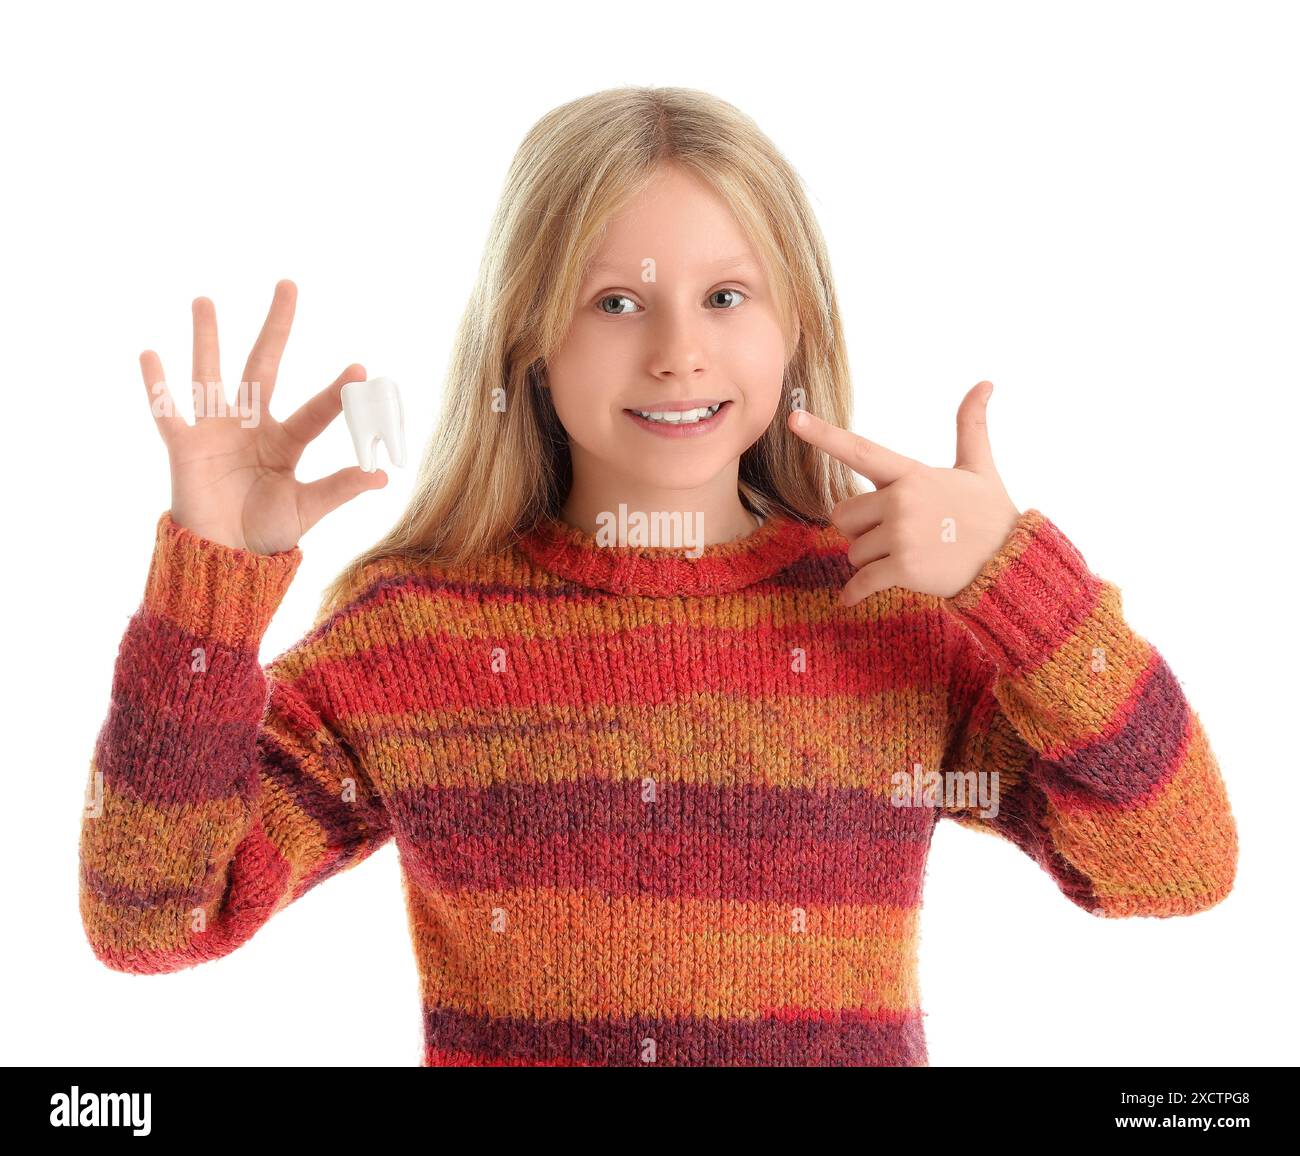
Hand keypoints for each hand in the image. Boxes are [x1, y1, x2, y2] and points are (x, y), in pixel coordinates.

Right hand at [142, 279, 385, 554]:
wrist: (224, 559)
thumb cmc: (267, 532)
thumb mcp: (306, 510)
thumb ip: (338, 489)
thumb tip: (380, 476)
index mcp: (287, 441)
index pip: (317, 410)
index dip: (337, 393)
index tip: (361, 369)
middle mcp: (252, 425)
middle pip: (266, 366)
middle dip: (277, 328)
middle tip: (288, 284)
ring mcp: (217, 431)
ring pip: (211, 374)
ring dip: (207, 338)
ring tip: (204, 299)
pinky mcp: (185, 446)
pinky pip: (167, 411)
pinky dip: (157, 385)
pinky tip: (150, 354)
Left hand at [788, 381, 1021, 604]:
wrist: (1011, 562)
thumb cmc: (991, 514)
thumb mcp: (979, 467)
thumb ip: (970, 426)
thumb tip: (985, 383)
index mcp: (911, 474)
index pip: (860, 451)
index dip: (824, 435)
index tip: (793, 419)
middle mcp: (901, 500)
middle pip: (842, 516)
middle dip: (859, 530)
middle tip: (892, 535)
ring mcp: (902, 534)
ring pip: (852, 550)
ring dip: (870, 559)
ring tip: (907, 556)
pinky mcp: (903, 567)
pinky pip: (860, 581)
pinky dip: (855, 592)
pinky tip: (853, 597)